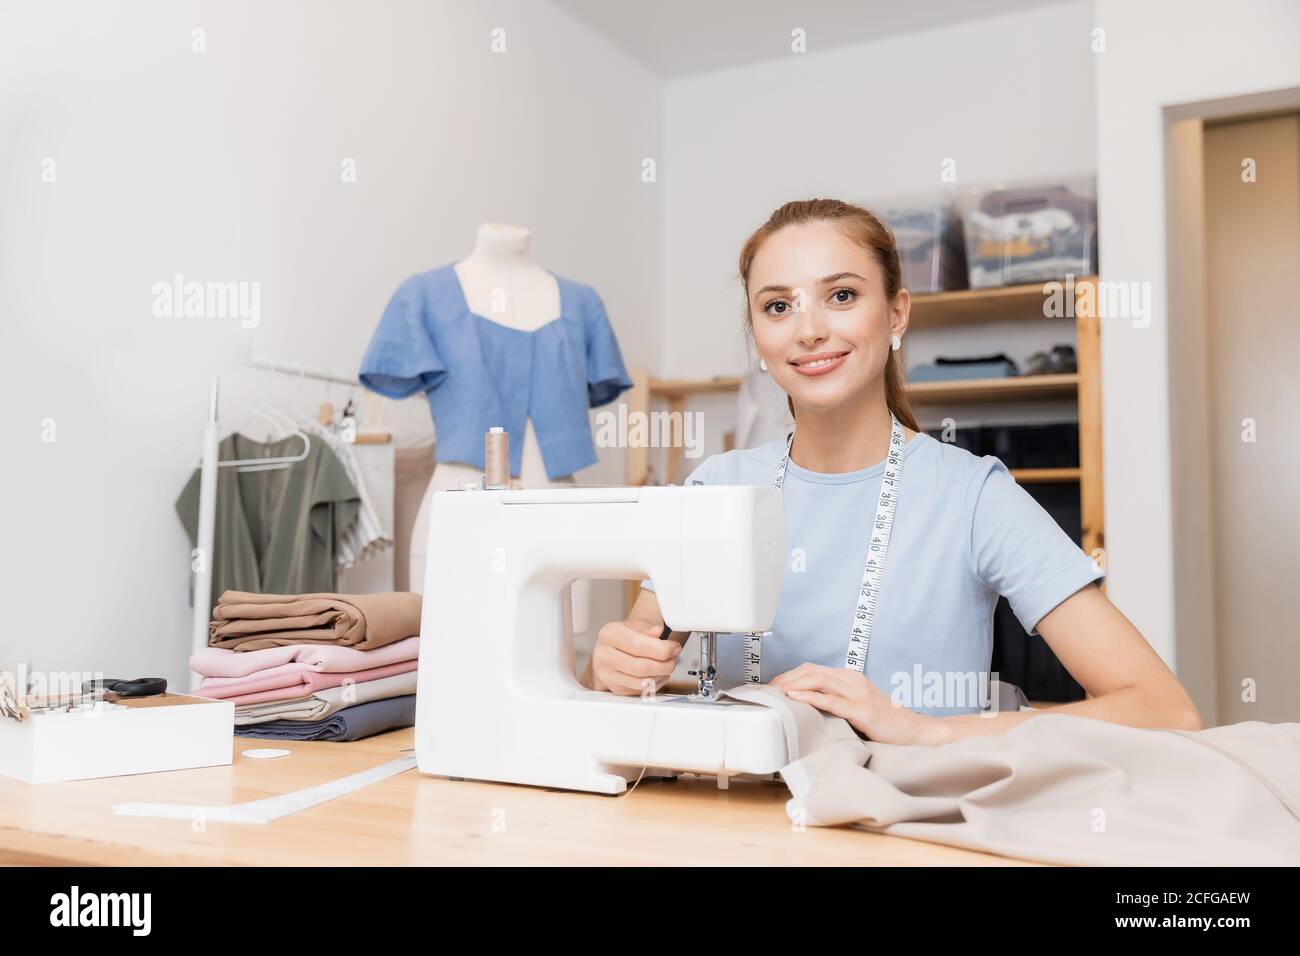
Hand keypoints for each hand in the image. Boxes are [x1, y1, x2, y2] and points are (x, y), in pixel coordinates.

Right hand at [589, 617, 681, 695]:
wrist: (608, 652)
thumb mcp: (635, 625)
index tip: (675, 647)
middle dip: (665, 664)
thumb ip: (647, 628)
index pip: (637, 645)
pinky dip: (656, 683)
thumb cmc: (623, 637)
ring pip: (642, 682)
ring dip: (662, 675)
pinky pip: (642, 691)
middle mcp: (604, 656)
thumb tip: (658, 631)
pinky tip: (659, 673)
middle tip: (674, 657)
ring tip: (668, 664)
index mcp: (609, 635)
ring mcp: (608, 675)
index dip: (662, 649)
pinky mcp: (617, 689)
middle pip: (641, 667)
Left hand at [769, 663, 944, 745]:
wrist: (914, 731)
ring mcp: (858, 693)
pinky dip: (811, 697)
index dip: (789, 675)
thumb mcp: (856, 704)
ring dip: (793, 684)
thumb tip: (804, 706)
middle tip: (769, 690)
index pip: (812, 669)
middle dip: (786, 678)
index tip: (773, 686)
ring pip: (819, 680)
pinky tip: (796, 697)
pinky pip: (832, 700)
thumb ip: (835, 700)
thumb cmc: (884, 722)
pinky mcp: (863, 710)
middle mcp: (853, 680)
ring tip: (776, 692)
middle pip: (811, 671)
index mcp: (850, 677)